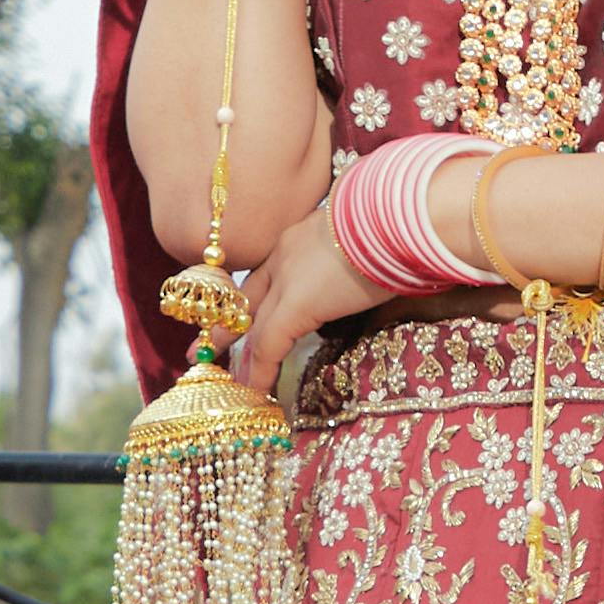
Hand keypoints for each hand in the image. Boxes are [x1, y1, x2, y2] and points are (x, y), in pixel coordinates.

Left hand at [226, 207, 400, 400]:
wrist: (399, 212)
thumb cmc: (398, 221)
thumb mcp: (369, 236)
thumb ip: (359, 253)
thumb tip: (376, 268)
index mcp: (300, 237)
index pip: (266, 274)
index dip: (251, 299)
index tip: (238, 314)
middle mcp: (285, 256)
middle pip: (246, 299)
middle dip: (226, 327)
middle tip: (204, 349)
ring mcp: (288, 280)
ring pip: (254, 326)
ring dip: (242, 358)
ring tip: (232, 384)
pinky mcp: (297, 304)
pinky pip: (269, 345)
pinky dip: (261, 371)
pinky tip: (257, 391)